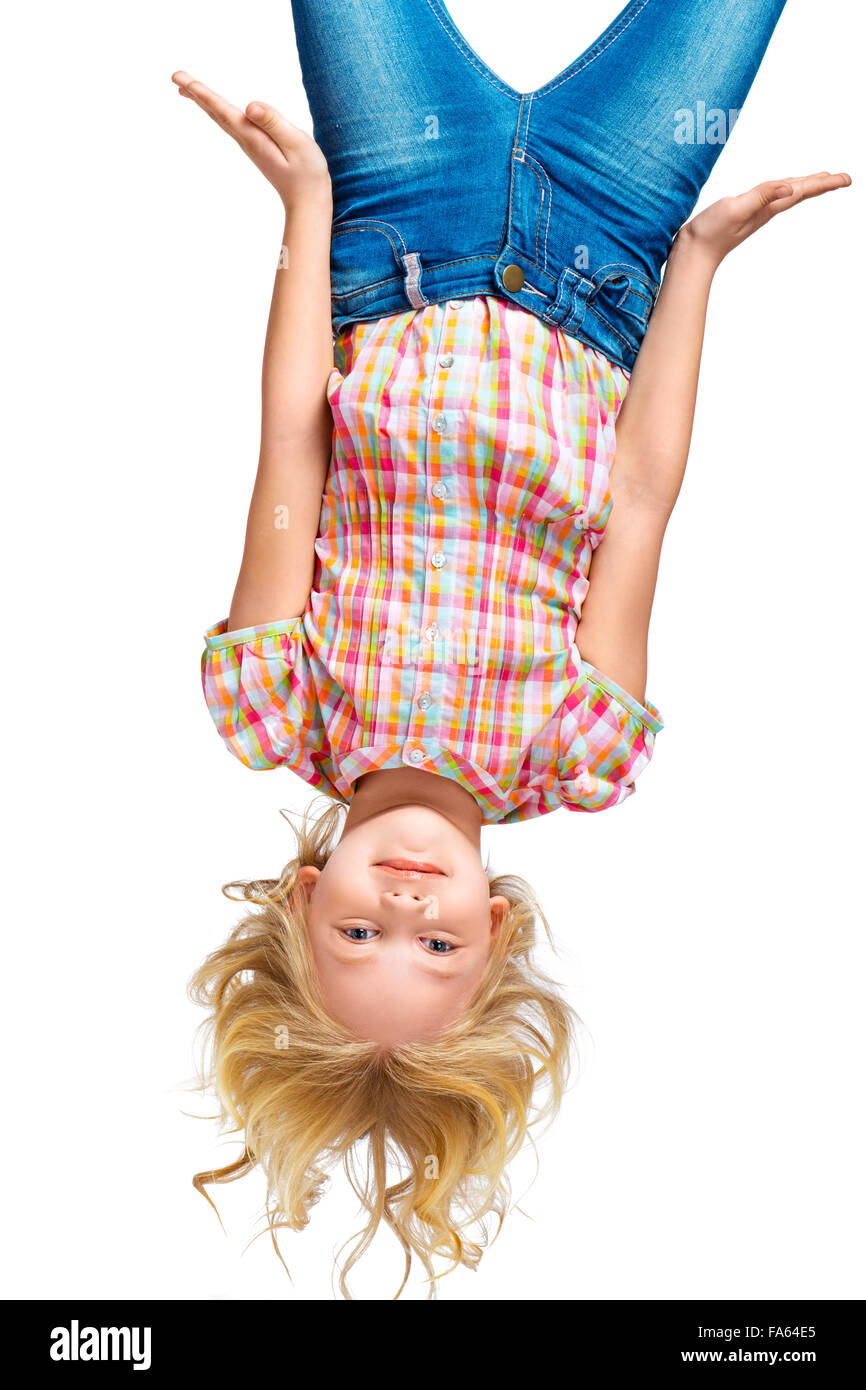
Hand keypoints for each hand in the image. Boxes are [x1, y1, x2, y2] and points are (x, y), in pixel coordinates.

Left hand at [171, 71, 330, 209]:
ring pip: (222, 119)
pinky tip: (217, 111)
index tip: (180, 79)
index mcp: (253, 137)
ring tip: (189, 89)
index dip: (202, 93)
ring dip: (205, 103)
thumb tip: (250, 106)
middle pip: (217, 113)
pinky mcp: (257, 148)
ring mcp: (250, 146)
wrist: (308, 204)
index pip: (223, 110)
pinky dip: (220, 113)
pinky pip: (232, 125)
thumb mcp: (296, 143)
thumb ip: (274, 123)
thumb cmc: (307, 175)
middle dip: (196, 93)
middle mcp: (247, 141)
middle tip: (175, 77)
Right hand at [679, 171, 851, 267]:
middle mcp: (765, 210)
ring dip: (804, 187)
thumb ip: (761, 196)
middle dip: (821, 184)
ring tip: (819, 181)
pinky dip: (782, 190)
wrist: (692, 254)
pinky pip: (771, 198)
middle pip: (799, 192)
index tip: (845, 179)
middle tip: (843, 178)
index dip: (823, 183)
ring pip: (786, 195)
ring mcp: (754, 213)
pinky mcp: (743, 214)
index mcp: (767, 207)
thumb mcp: (735, 209)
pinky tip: (781, 190)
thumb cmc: (709, 233)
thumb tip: (789, 188)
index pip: (801, 191)